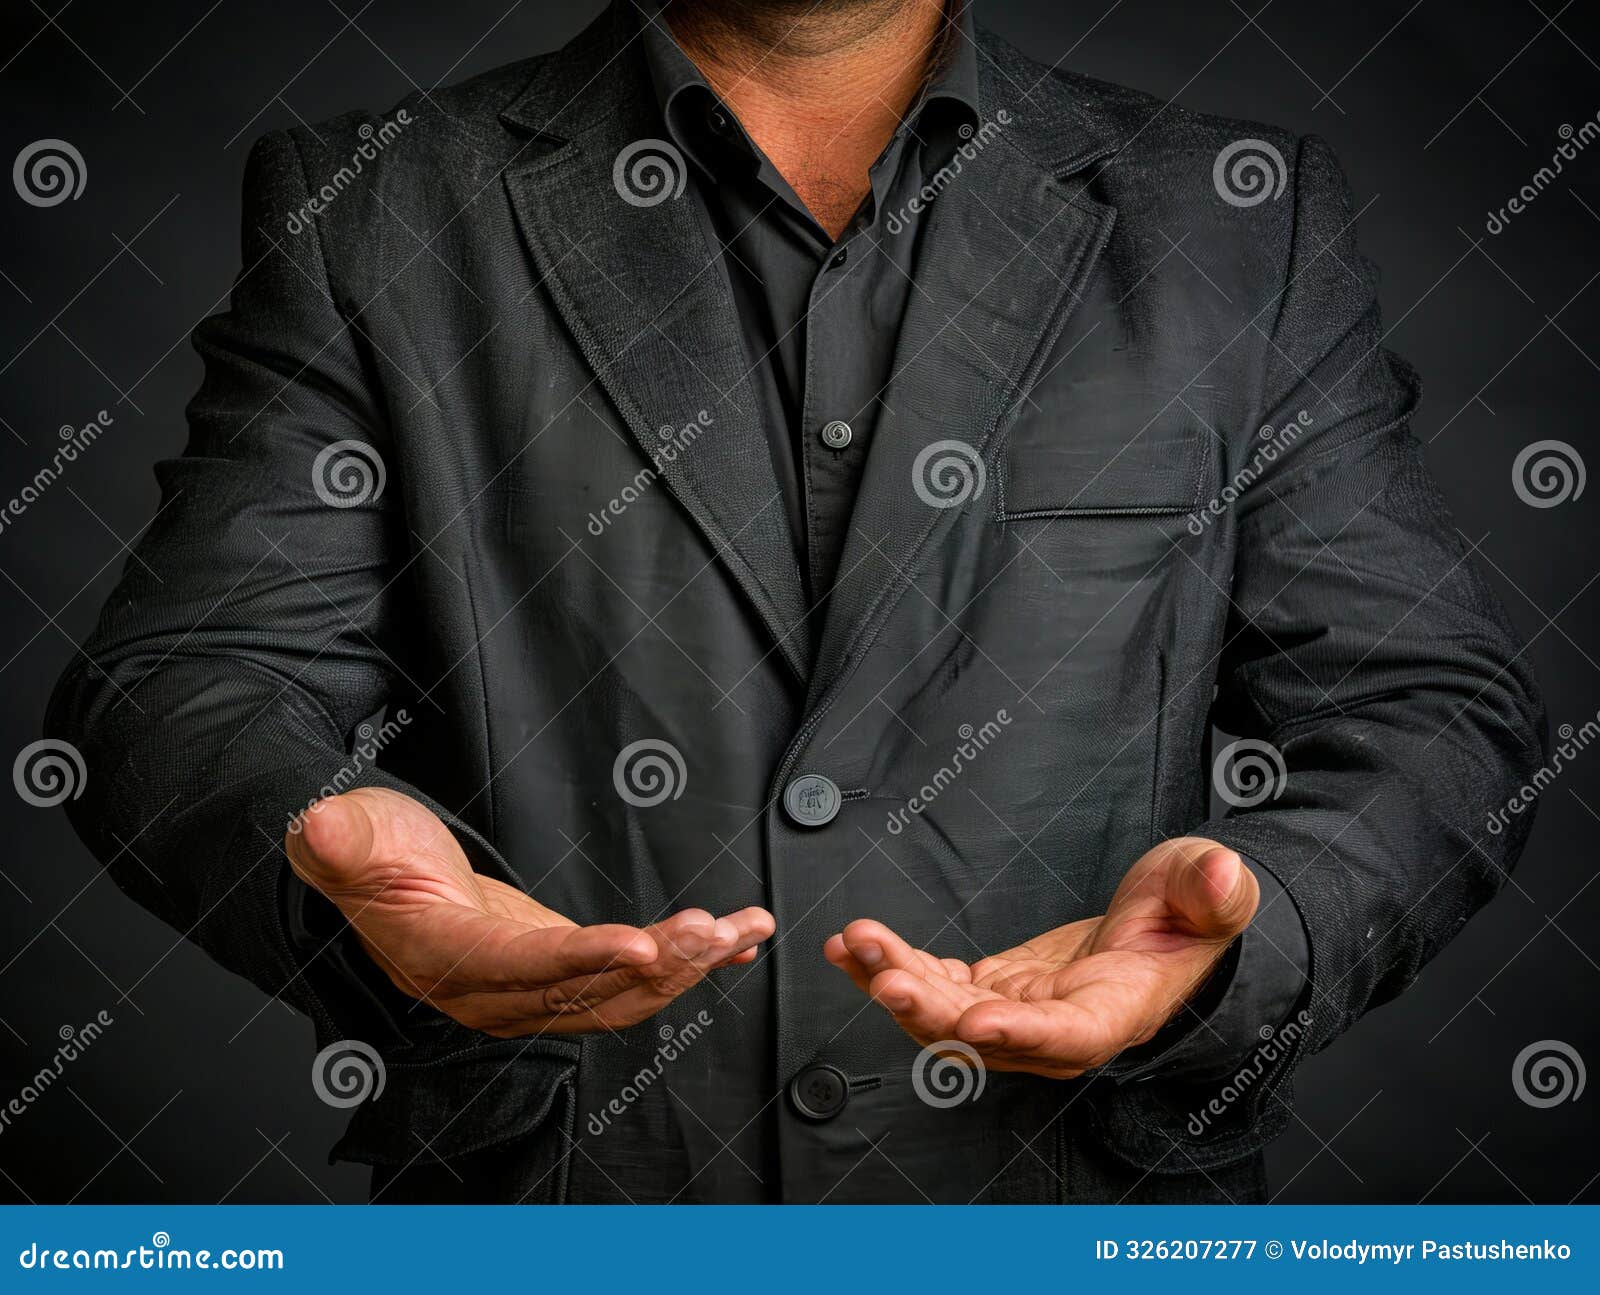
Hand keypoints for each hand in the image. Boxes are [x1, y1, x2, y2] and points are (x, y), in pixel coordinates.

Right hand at [286, 787, 773, 1036]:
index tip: (639, 945)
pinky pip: (630, 980)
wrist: (383, 880)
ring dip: (686, 966)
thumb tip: (319, 824)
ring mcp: (533, 989)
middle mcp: (495, 990)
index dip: (581, 961)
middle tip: (715, 930)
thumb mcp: (350, 835)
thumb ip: (342, 838)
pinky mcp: (562, 975)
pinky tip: (736, 945)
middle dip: (659, 964)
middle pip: (586, 992)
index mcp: (445, 958)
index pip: (519, 968)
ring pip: (620, 993)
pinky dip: (686, 963)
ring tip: (741, 931)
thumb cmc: (368, 855)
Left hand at [824, 837, 1257, 1077]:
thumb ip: (1214, 890)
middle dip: (930, 1011)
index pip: (1068, 1036)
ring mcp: (1017, 1015)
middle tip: (883, 976)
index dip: (1021, 1036)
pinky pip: (931, 987)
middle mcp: (1057, 1030)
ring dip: (895, 985)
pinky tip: (852, 946)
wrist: (1160, 931)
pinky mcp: (989, 992)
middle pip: (986, 1039)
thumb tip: (1222, 876)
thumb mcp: (1211, 891)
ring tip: (856, 946)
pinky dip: (890, 968)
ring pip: (945, 1019)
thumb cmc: (1188, 915)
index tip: (975, 1021)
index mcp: (1116, 1011)